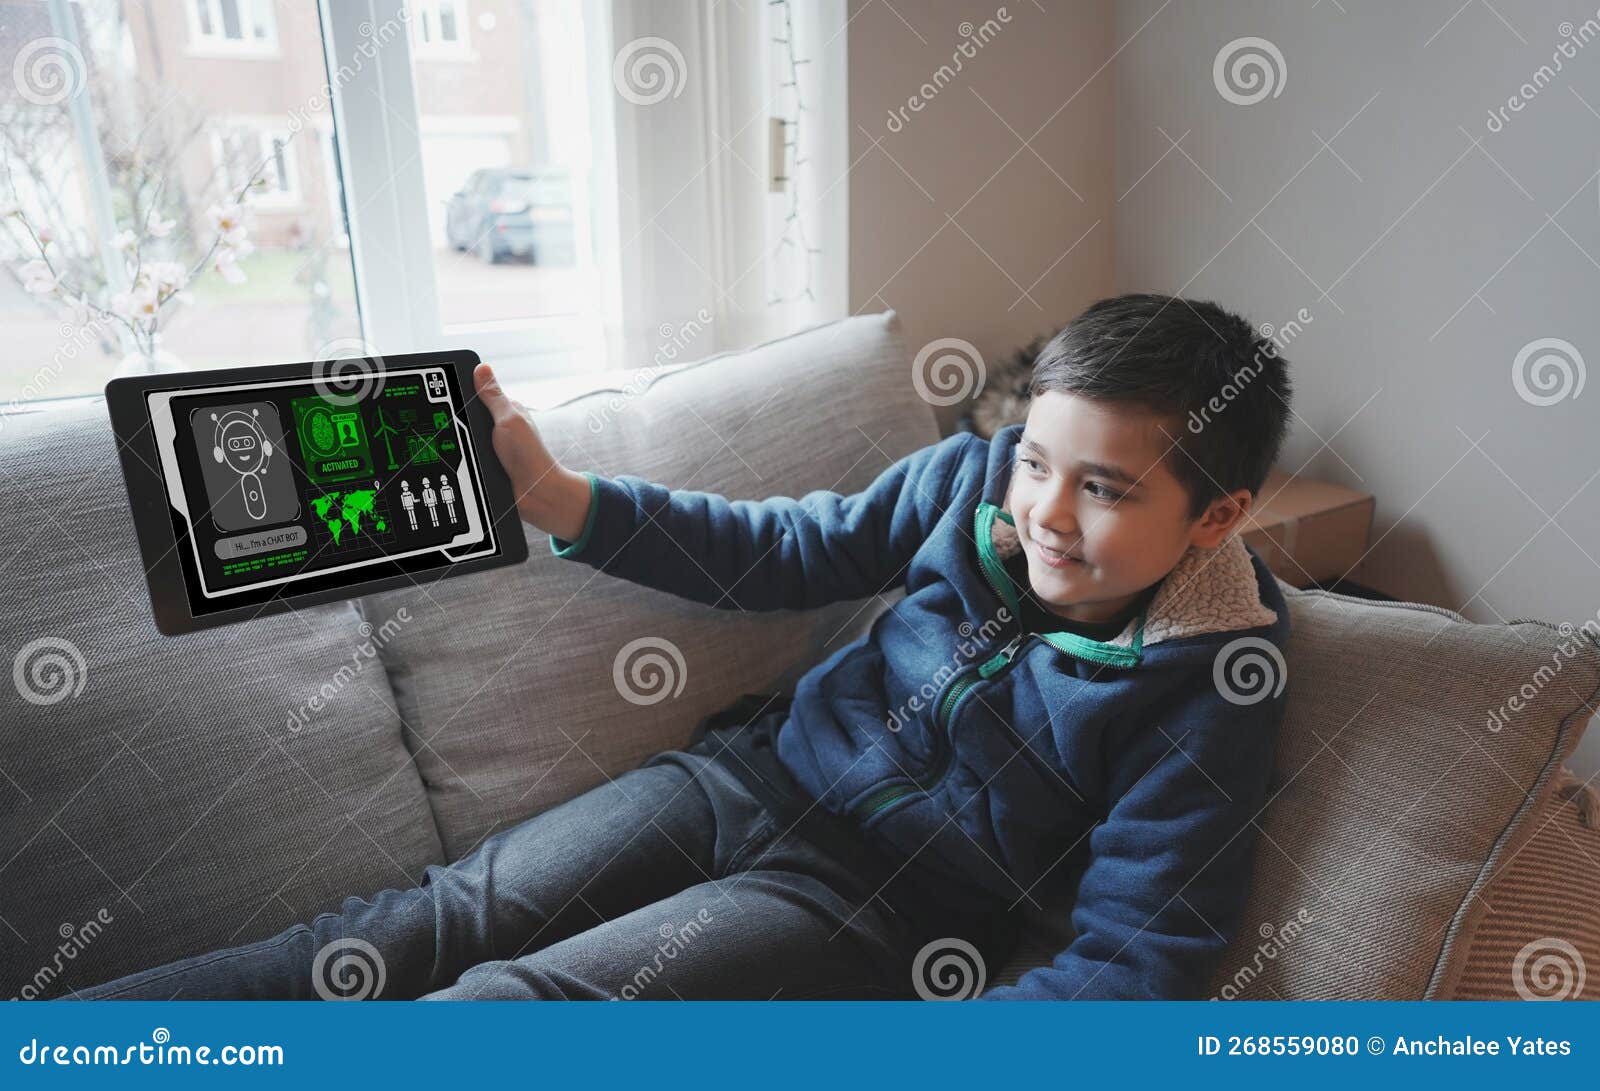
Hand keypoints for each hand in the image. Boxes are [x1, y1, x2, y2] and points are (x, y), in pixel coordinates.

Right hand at [473, 362, 591, 539]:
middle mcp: (497, 425)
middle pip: (465, 417)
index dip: (461, 397)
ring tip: (464, 448)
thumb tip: (482, 367)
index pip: (475, 395)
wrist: (533, 493)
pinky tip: (461, 460)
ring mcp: (490, 445)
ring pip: (463, 438)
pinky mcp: (484, 462)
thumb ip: (493, 396)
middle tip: (462, 432)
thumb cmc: (530, 455)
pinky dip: (462, 458)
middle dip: (459, 424)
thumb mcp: (509, 419)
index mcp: (506, 410)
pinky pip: (466, 456)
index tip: (447, 401)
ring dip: (460, 444)